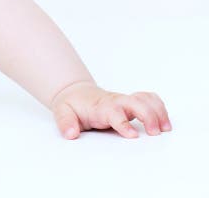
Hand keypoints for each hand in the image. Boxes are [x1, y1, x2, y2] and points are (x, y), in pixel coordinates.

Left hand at [50, 80, 171, 138]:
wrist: (75, 93)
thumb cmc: (72, 104)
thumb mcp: (62, 112)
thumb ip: (66, 123)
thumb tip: (71, 134)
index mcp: (100, 107)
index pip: (114, 113)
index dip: (123, 124)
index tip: (133, 135)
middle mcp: (116, 102)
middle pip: (136, 103)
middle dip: (148, 116)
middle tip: (154, 133)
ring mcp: (125, 101)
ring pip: (146, 100)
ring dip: (158, 112)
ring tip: (165, 128)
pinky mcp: (132, 102)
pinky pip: (150, 99)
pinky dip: (159, 107)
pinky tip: (164, 121)